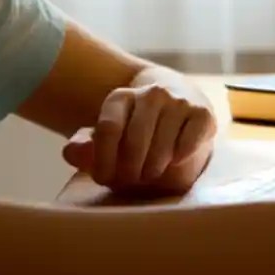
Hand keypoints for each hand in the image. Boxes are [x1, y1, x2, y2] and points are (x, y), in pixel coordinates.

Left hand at [62, 83, 216, 193]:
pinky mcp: (202, 113)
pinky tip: (174, 161)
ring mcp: (178, 101)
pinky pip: (188, 143)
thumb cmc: (138, 135)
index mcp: (120, 97)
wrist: (180, 112)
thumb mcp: (108, 142)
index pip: (108, 129)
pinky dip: (180, 157)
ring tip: (151, 173)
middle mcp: (151, 93)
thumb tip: (71, 152)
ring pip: (162, 147)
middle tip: (131, 181)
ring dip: (155, 169)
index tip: (105, 179)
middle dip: (131, 170)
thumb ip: (85, 148)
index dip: (104, 160)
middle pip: (135, 141)